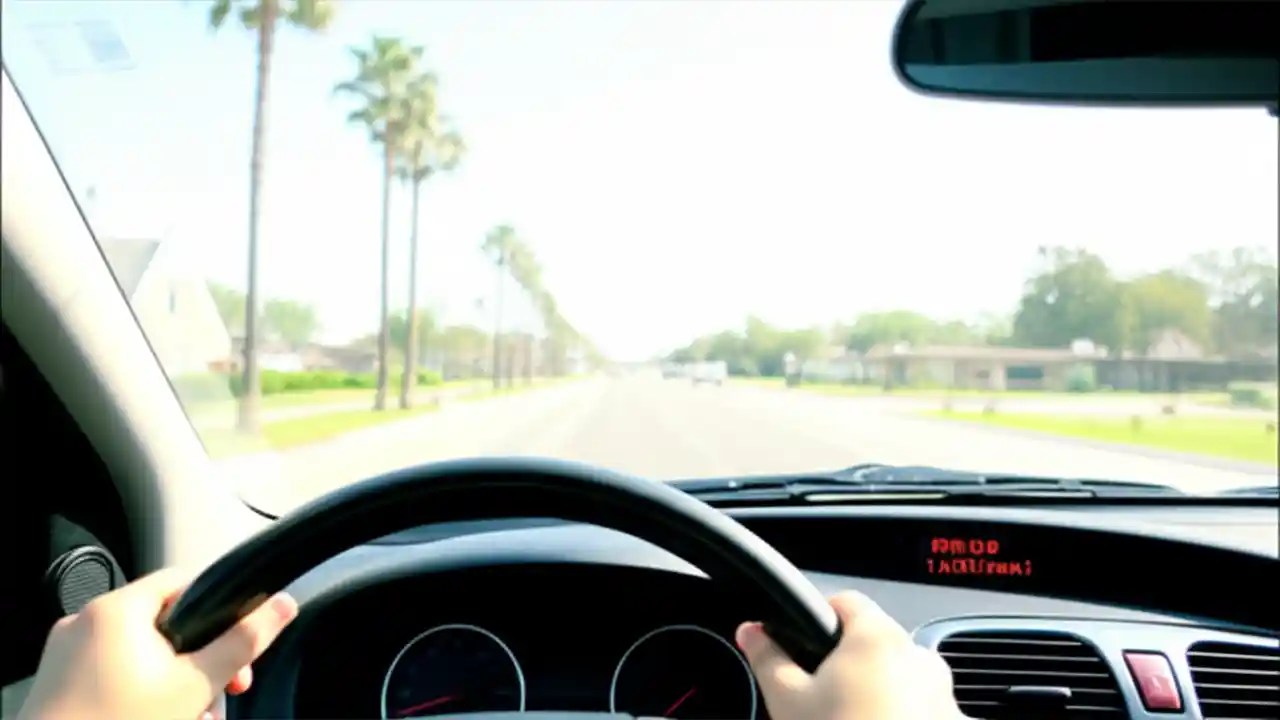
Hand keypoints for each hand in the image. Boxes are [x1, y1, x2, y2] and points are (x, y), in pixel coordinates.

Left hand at [18, 568, 298, 719]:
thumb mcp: (196, 684)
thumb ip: (242, 642)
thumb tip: (281, 605)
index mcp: (116, 609)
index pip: (184, 582)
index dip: (219, 610)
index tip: (237, 646)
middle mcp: (84, 622)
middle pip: (165, 623)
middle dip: (200, 659)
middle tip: (222, 692)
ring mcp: (66, 654)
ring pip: (140, 653)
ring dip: (174, 681)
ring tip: (194, 714)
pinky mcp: (58, 684)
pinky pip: (112, 672)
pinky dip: (140, 690)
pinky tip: (161, 717)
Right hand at [736, 591, 965, 719]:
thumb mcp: (788, 701)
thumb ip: (767, 658)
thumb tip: (750, 630)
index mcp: (878, 637)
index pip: (845, 601)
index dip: (817, 618)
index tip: (801, 646)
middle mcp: (920, 656)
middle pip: (874, 641)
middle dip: (848, 662)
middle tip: (821, 698)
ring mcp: (945, 693)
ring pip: (900, 677)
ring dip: (878, 690)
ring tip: (852, 719)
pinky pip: (922, 706)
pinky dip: (903, 713)